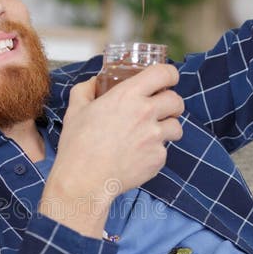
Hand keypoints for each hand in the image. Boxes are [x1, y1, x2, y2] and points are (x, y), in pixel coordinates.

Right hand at [39, 64, 183, 237]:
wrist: (84, 180)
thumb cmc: (78, 145)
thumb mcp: (75, 110)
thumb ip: (85, 90)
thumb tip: (93, 83)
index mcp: (128, 95)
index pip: (164, 73)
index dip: (169, 75)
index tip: (166, 80)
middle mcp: (146, 113)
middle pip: (176, 100)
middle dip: (170, 104)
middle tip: (159, 110)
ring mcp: (155, 137)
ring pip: (176, 126)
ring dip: (167, 128)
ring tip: (151, 135)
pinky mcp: (158, 159)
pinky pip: (165, 150)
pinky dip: (155, 152)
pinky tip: (138, 155)